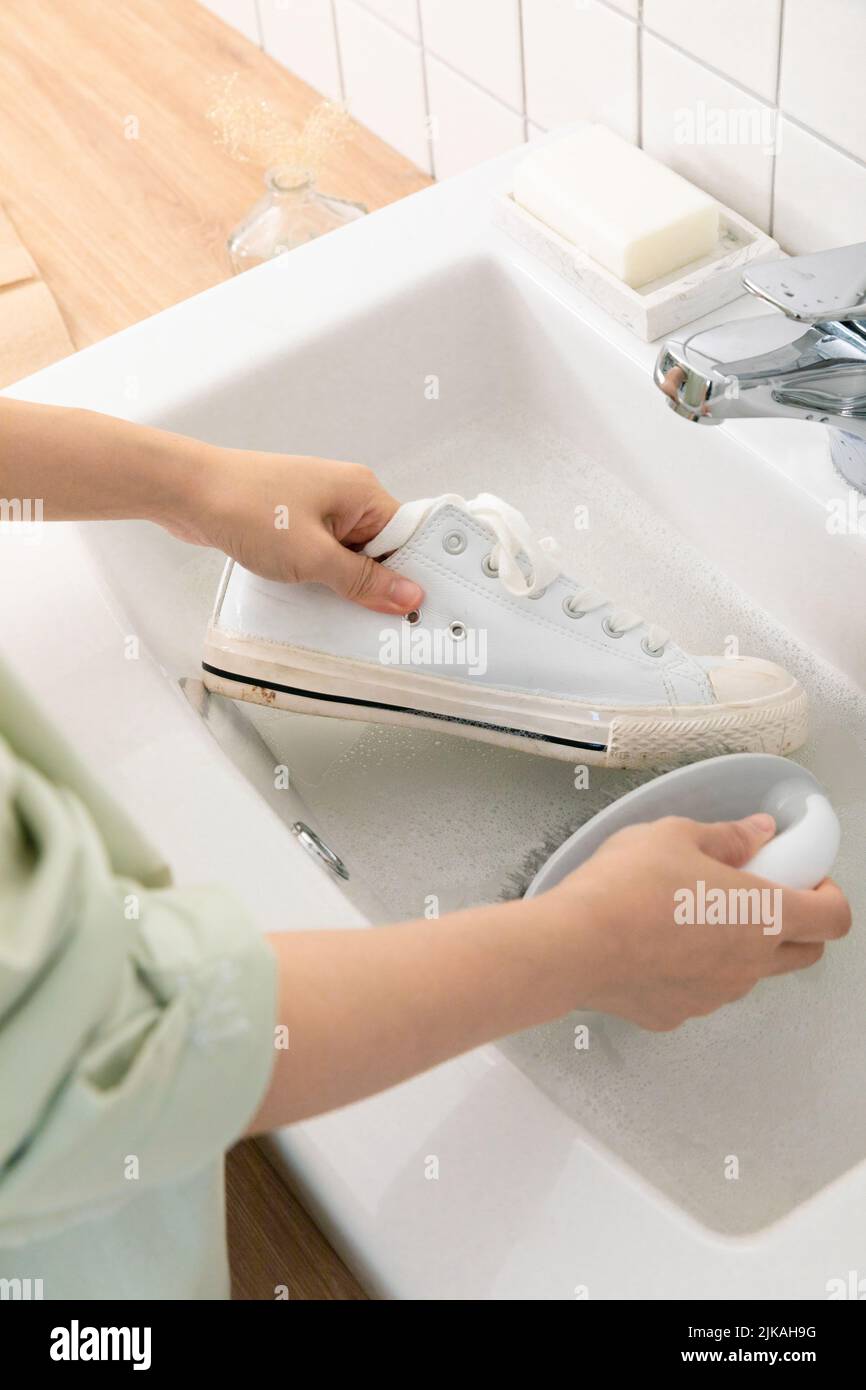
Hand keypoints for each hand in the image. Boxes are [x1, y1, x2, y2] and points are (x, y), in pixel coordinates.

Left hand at [175, 449, 424, 615]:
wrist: (188, 492)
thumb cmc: (248, 509)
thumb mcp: (313, 556)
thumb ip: (363, 580)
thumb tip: (408, 596)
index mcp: (362, 491)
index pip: (407, 536)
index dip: (412, 574)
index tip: (417, 611)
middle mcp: (345, 495)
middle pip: (380, 549)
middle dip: (376, 584)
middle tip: (379, 623)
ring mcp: (318, 508)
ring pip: (349, 555)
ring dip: (344, 583)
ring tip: (342, 611)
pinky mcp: (294, 521)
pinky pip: (322, 554)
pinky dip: (320, 576)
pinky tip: (313, 597)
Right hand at [541, 813, 850, 1029]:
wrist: (573, 946)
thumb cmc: (626, 888)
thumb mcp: (675, 835)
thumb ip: (728, 836)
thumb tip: (758, 832)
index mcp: (762, 914)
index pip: (833, 918)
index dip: (829, 895)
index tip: (807, 878)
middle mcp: (749, 963)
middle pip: (805, 953)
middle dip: (797, 925)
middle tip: (758, 894)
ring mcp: (715, 994)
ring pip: (750, 973)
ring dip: (742, 947)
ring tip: (695, 915)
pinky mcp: (678, 1013)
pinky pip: (702, 990)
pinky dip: (694, 970)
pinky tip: (657, 944)